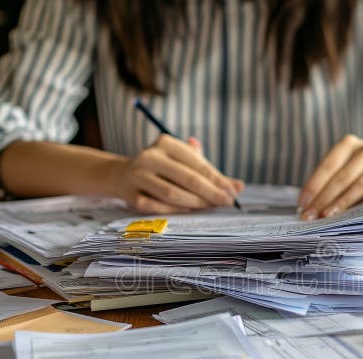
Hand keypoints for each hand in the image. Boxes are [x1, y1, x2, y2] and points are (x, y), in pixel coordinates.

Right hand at [113, 134, 243, 213]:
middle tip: (227, 202)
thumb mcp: (185, 162)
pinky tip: (188, 211)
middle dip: (211, 192)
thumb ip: (210, 172)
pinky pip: (157, 207)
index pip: (197, 163)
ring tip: (209, 207)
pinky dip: (175, 210)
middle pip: (187, 178)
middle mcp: (150, 156)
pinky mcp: (131, 195)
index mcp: (166, 143)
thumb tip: (238, 186)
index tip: (234, 191)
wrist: (124, 175)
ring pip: (172, 194)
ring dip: (195, 203)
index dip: (218, 179)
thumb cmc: (165, 168)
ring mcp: (138, 176)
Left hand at [298, 135, 362, 219]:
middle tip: (310, 216)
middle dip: (324, 198)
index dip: (314, 185)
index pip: (328, 166)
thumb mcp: (343, 170)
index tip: (302, 204)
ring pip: (361, 183)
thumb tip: (307, 206)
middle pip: (342, 177)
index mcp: (348, 144)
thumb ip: (327, 184)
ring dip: (343, 201)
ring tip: (328, 215)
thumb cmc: (358, 172)